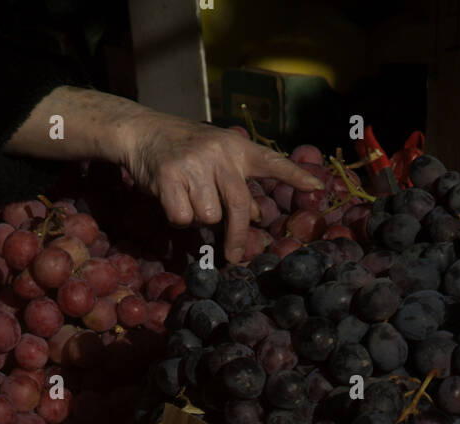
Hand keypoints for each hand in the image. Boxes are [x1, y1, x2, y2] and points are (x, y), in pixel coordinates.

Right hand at [116, 113, 323, 261]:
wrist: (143, 131)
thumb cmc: (186, 151)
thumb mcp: (217, 162)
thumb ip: (238, 186)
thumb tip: (257, 214)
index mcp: (236, 148)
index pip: (271, 162)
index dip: (295, 175)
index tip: (317, 187)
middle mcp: (219, 152)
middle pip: (239, 206)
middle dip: (238, 237)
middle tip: (235, 256)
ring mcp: (194, 162)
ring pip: (208, 216)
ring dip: (198, 218)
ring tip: (188, 198)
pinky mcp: (169, 174)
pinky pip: (182, 216)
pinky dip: (178, 217)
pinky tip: (171, 198)